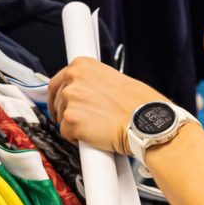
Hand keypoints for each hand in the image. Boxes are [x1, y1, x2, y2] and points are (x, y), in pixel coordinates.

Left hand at [48, 57, 165, 154]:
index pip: (58, 81)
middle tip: (79, 120)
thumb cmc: (139, 104)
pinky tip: (93, 136)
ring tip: (95, 127)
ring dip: (74, 125)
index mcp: (82, 65)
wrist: (147, 123)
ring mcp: (70, 99)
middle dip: (64, 111)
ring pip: (62, 117)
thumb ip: (93, 83)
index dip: (60, 95)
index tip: (61, 103)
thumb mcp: (114, 79)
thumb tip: (86, 91)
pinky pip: (66, 133)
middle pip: (57, 100)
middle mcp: (72, 78)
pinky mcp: (70, 121)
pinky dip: (77, 139)